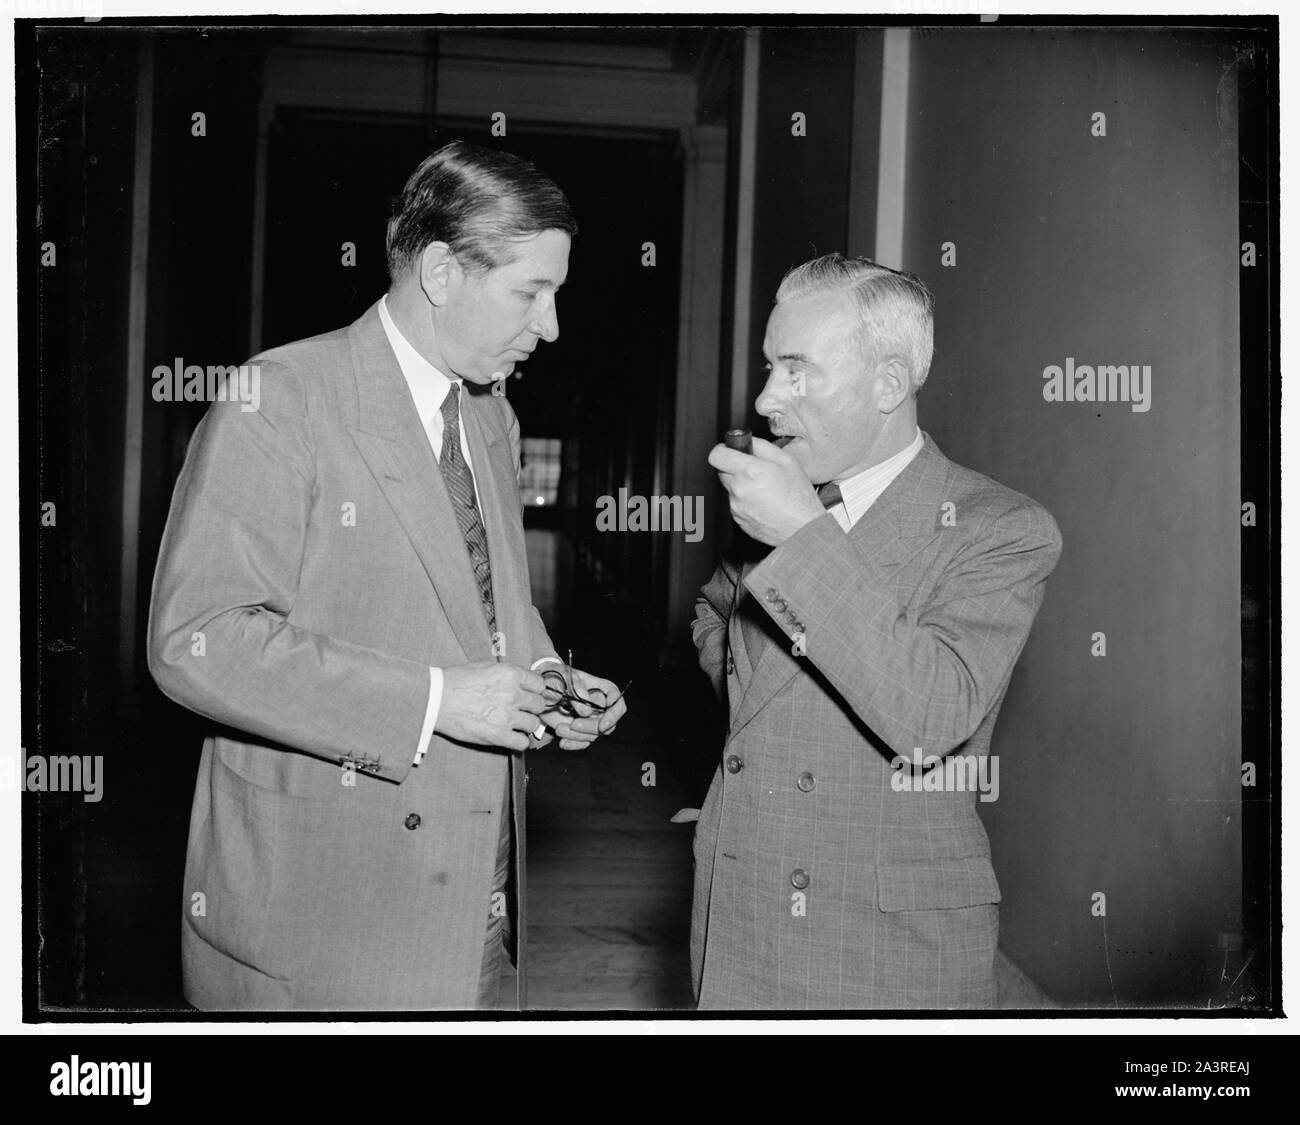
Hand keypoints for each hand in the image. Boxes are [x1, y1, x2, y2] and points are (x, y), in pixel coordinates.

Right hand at [436, 661, 547, 751]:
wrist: (435, 699)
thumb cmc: (455, 682)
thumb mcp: (485, 667)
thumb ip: (507, 674)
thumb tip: (523, 680)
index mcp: (510, 674)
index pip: (540, 684)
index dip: (535, 690)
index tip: (530, 695)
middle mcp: (513, 694)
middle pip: (539, 705)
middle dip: (532, 708)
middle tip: (522, 710)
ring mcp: (507, 716)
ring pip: (534, 724)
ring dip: (526, 725)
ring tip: (515, 724)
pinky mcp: (498, 735)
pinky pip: (523, 743)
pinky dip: (519, 742)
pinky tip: (510, 737)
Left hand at [540, 666, 627, 750]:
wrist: (541, 690)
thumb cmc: (556, 677)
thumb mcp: (564, 677)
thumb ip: (577, 690)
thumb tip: (587, 711)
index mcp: (601, 688)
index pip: (617, 701)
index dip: (613, 714)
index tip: (602, 724)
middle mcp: (599, 706)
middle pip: (607, 723)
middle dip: (591, 727)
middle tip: (573, 724)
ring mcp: (590, 719)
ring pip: (594, 735)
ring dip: (577, 735)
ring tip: (559, 728)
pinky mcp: (580, 730)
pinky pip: (582, 742)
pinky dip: (573, 744)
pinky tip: (563, 742)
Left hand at [707, 436, 824, 545]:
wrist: (802, 529)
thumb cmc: (799, 498)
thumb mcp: (787, 462)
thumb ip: (763, 446)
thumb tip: (748, 441)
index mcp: (750, 471)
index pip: (716, 455)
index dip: (723, 450)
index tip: (730, 449)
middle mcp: (739, 489)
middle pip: (722, 471)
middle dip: (734, 467)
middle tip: (754, 470)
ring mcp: (736, 506)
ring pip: (730, 488)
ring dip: (741, 485)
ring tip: (764, 489)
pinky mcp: (738, 519)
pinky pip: (736, 504)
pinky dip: (746, 501)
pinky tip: (763, 503)